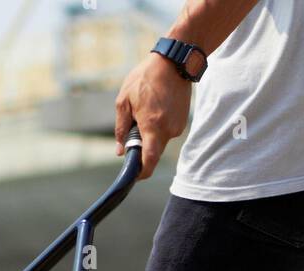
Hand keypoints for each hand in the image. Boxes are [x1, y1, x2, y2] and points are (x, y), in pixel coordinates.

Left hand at [114, 53, 191, 179]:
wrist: (173, 61)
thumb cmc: (145, 78)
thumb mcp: (124, 101)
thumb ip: (121, 129)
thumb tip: (120, 151)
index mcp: (152, 127)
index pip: (149, 160)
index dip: (142, 172)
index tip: (135, 175)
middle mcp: (168, 130)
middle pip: (154, 152)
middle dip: (143, 147)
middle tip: (134, 126)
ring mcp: (177, 127)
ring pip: (160, 141)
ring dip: (150, 133)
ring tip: (146, 109)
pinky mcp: (182, 121)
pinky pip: (167, 131)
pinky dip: (158, 125)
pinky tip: (156, 107)